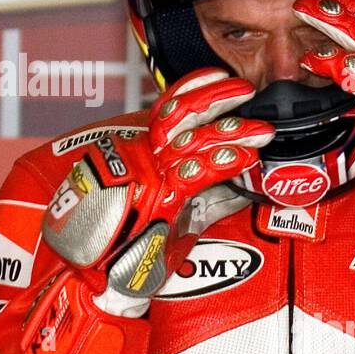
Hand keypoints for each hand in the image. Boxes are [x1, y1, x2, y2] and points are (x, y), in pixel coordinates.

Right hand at [41, 68, 274, 315]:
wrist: (92, 275)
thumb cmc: (121, 249)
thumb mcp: (162, 215)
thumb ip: (198, 200)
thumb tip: (237, 190)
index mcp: (136, 152)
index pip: (166, 108)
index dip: (193, 89)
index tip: (220, 77)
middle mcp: (139, 156)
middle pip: (178, 112)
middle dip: (215, 98)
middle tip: (245, 90)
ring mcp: (147, 174)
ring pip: (191, 137)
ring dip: (231, 129)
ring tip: (262, 130)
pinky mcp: (158, 197)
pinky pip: (196, 172)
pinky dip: (224, 161)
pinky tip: (246, 156)